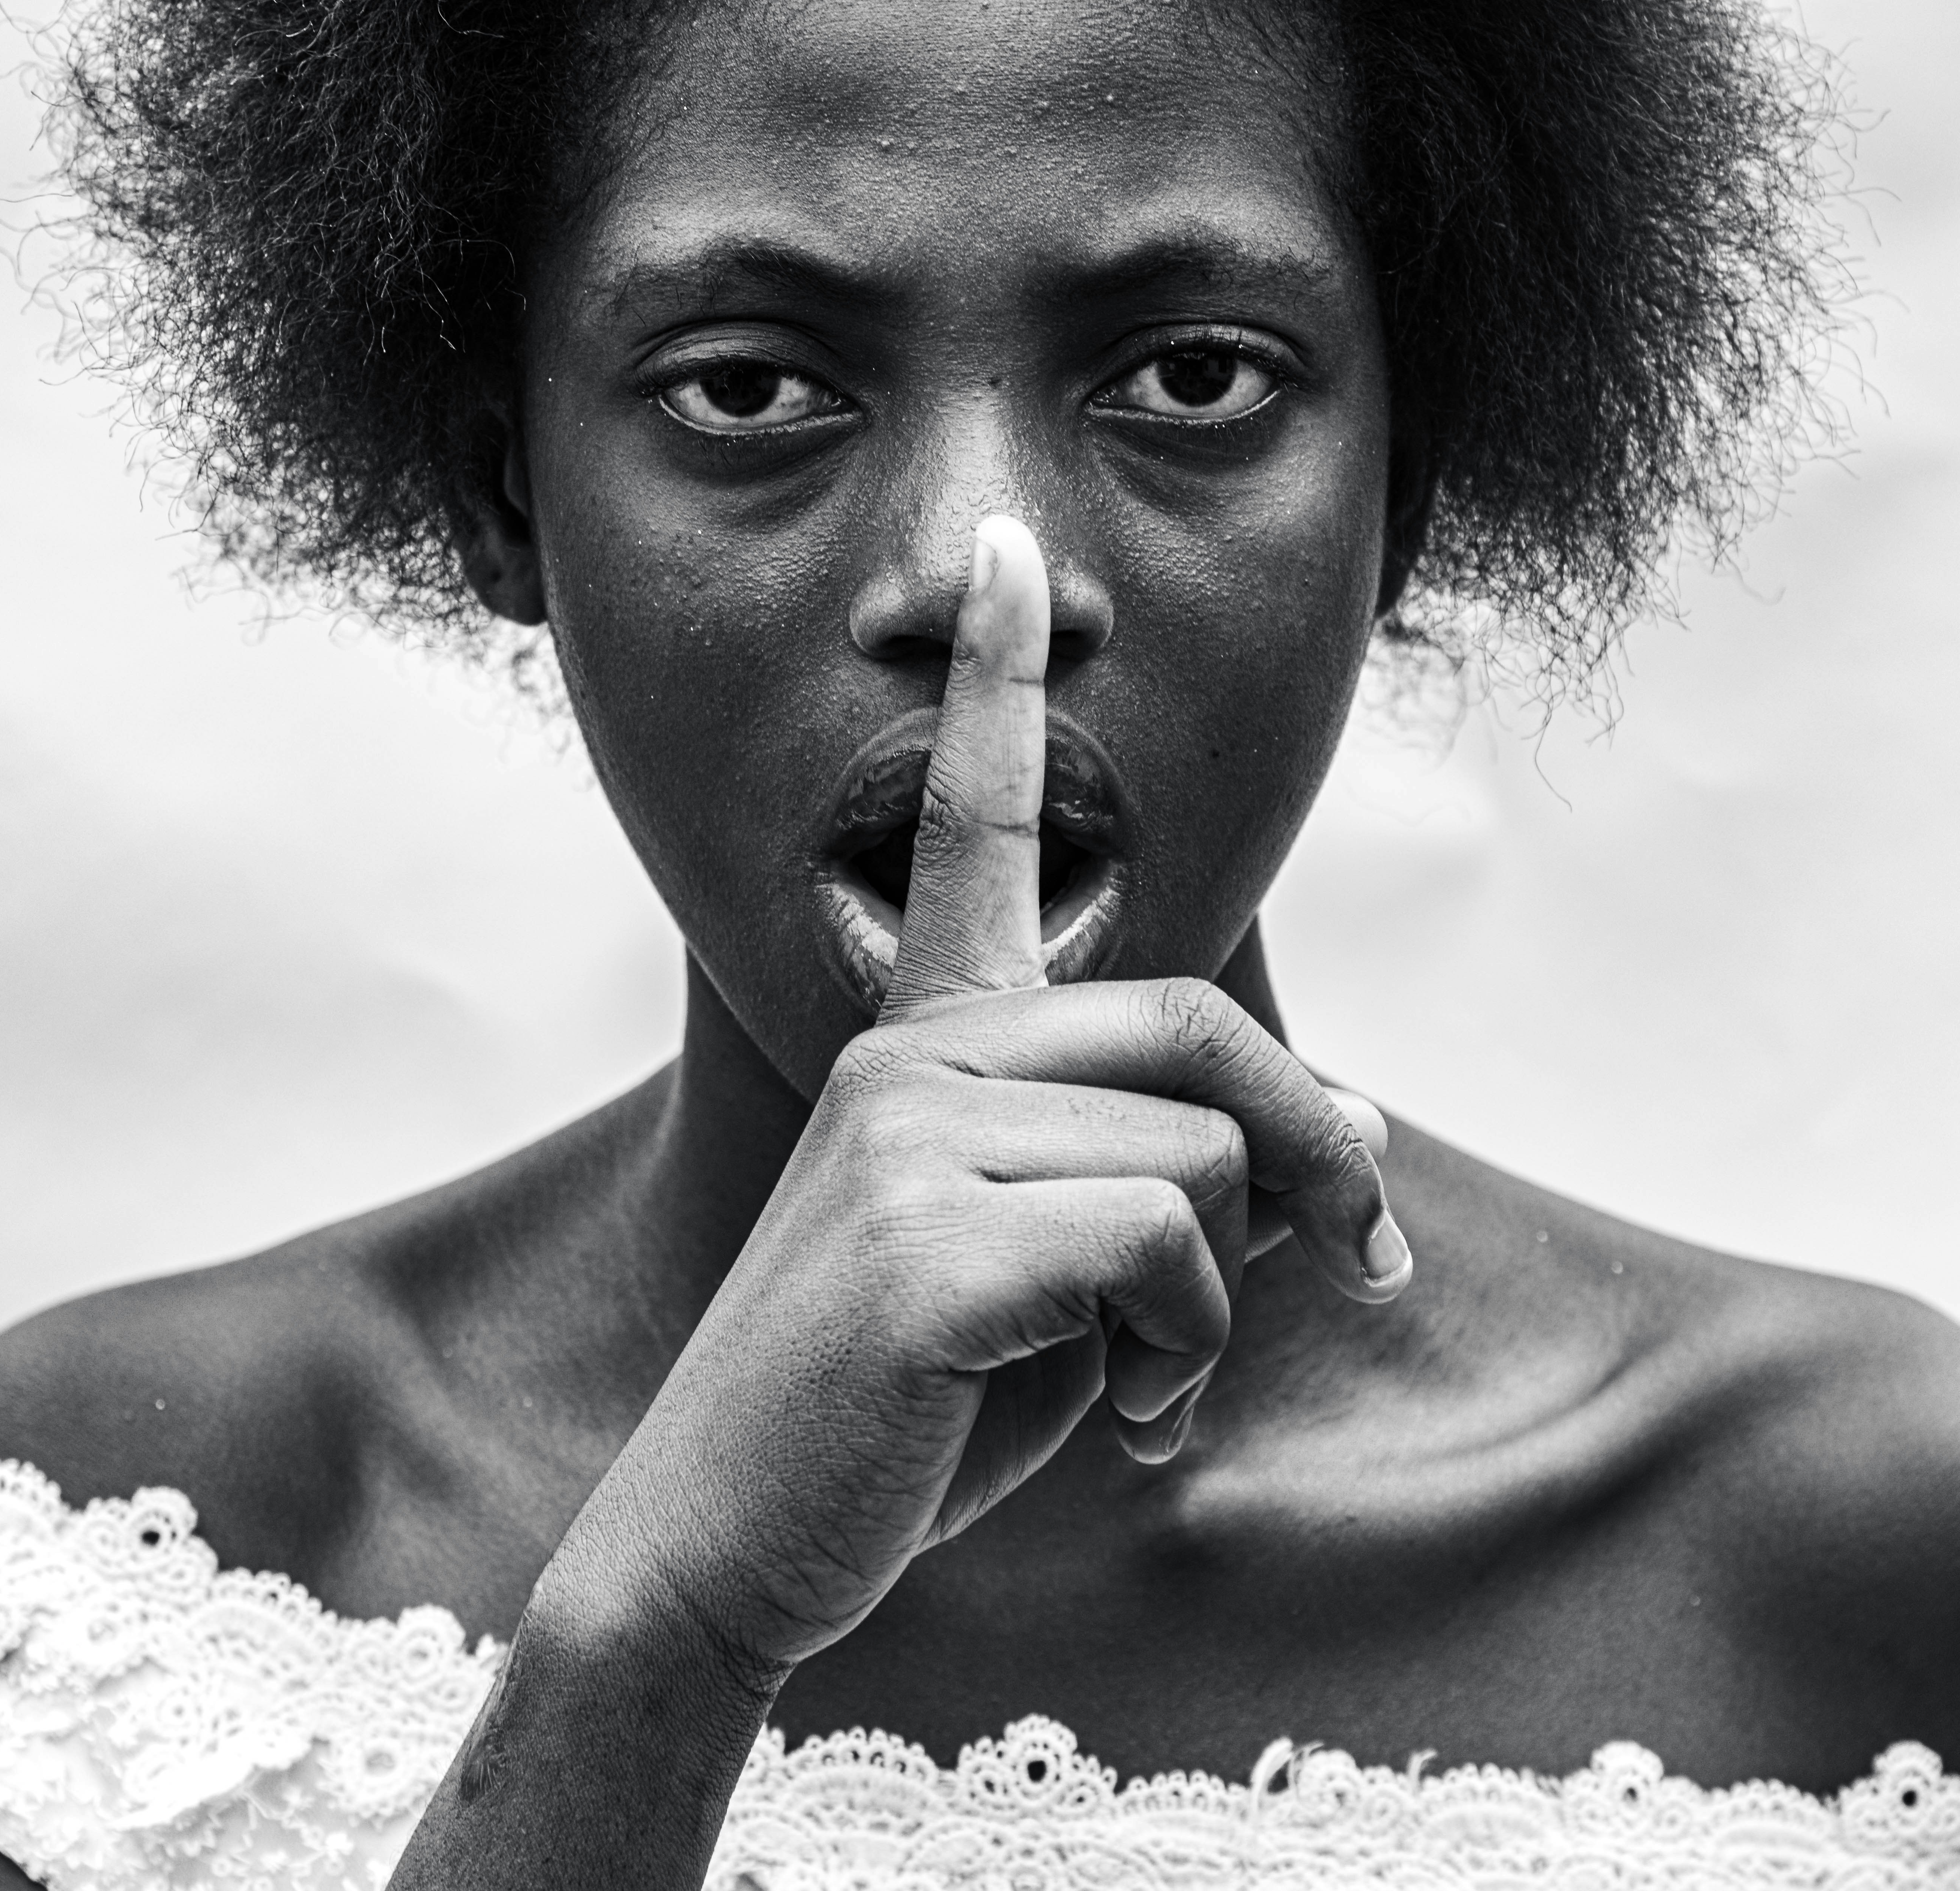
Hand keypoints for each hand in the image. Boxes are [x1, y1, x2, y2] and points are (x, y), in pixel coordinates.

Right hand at [576, 513, 1411, 1683]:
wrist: (736, 1548)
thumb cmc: (911, 1412)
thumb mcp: (1065, 1282)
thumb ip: (1181, 1183)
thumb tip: (1353, 1136)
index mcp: (925, 1039)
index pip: (970, 825)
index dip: (996, 681)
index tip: (1010, 556)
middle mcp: (909, 1052)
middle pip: (1193, 1028)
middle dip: (1315, 1150)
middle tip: (1368, 1258)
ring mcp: (906, 1132)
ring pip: (1199, 1159)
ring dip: (1218, 1300)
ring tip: (1143, 1382)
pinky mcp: (923, 1238)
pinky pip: (1163, 1250)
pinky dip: (1181, 1351)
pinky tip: (1119, 1420)